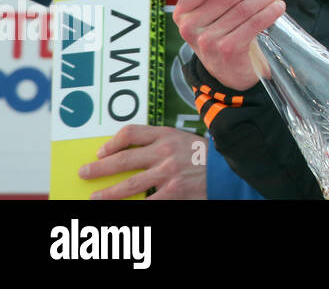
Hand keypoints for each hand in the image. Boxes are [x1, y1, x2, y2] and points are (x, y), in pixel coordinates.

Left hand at [79, 125, 206, 199]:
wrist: (229, 169)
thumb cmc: (205, 156)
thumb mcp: (183, 140)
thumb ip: (160, 144)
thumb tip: (131, 156)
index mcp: (167, 135)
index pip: (131, 134)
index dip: (112, 143)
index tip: (101, 151)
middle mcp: (165, 152)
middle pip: (123, 160)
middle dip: (100, 168)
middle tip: (85, 172)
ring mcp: (168, 173)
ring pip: (129, 185)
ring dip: (108, 193)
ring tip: (95, 197)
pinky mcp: (173, 192)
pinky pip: (146, 202)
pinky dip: (132, 206)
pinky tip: (121, 209)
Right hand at [174, 0, 283, 90]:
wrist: (230, 72)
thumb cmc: (224, 34)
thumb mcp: (216, 13)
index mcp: (183, 13)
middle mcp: (190, 27)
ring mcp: (208, 41)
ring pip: (244, 8)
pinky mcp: (228, 50)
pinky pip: (255, 23)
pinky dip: (270, 12)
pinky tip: (278, 7)